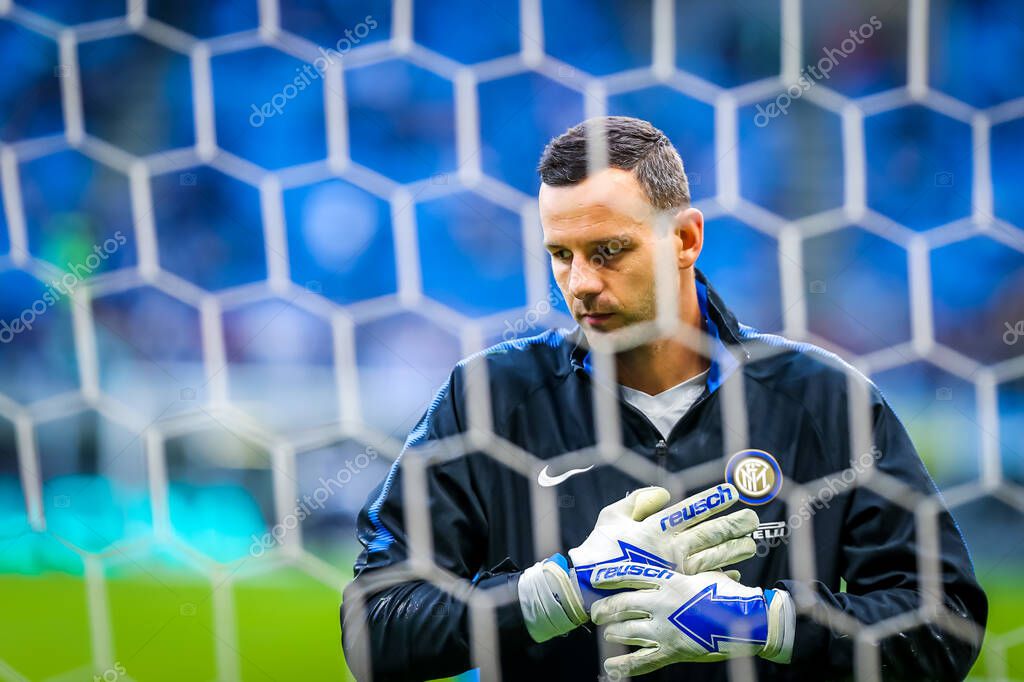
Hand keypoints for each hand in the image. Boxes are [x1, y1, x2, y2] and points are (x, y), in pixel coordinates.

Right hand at [517, 484, 757, 642]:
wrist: (590, 588)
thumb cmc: (599, 549)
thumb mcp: (611, 516)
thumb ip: (637, 501)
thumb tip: (663, 493)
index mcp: (655, 527)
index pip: (690, 509)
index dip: (712, 499)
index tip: (731, 491)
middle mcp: (669, 547)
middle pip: (709, 532)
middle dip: (733, 523)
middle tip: (753, 517)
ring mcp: (675, 570)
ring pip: (713, 556)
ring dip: (734, 549)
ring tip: (752, 542)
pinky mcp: (675, 588)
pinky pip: (704, 581)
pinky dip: (721, 577)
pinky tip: (736, 574)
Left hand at [590, 567, 792, 676]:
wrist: (747, 620)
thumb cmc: (728, 592)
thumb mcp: (702, 573)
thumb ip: (681, 571)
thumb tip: (673, 562)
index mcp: (669, 581)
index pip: (630, 575)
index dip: (609, 577)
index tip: (594, 578)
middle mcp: (661, 603)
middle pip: (622, 604)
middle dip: (605, 609)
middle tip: (596, 612)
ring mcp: (665, 628)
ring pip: (627, 630)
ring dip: (613, 632)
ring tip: (608, 632)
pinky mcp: (672, 650)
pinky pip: (642, 660)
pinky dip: (624, 665)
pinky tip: (611, 668)